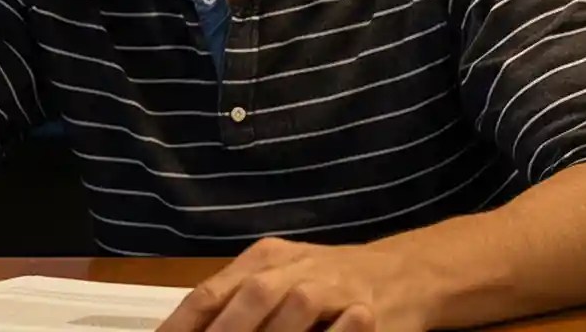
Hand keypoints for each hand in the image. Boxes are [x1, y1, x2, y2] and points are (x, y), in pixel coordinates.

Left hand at [157, 238, 429, 331]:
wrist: (403, 272)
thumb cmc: (328, 277)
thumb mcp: (276, 274)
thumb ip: (234, 299)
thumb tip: (186, 329)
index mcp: (263, 260)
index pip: (211, 293)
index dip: (182, 325)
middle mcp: (294, 270)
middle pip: (251, 299)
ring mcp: (331, 290)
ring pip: (294, 314)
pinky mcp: (365, 314)